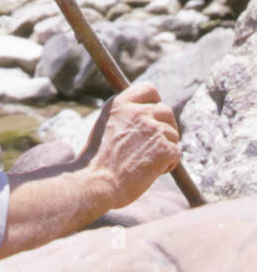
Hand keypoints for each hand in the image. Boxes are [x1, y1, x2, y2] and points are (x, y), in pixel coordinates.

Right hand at [75, 82, 180, 209]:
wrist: (97, 182)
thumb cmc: (97, 161)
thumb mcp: (105, 127)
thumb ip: (125, 117)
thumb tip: (145, 118)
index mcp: (120, 104)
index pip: (148, 89)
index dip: (155, 101)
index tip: (154, 114)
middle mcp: (138, 112)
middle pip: (166, 111)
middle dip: (165, 126)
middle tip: (157, 144)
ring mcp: (152, 129)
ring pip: (173, 134)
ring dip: (165, 148)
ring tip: (147, 163)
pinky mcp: (164, 148)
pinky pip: (176, 152)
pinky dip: (168, 164)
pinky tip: (152, 172)